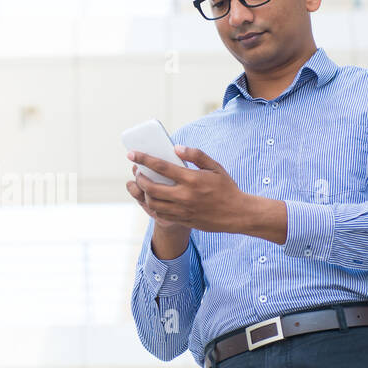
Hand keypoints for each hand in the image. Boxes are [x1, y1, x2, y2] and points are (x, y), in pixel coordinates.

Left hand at [125, 146, 250, 232]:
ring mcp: (182, 210)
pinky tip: (154, 198)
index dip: (143, 159)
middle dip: (140, 178)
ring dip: (144, 193)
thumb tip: (176, 148)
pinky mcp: (183, 220)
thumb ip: (196, 155)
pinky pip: (161, 214)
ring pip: (153, 203)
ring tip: (145, 185)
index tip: (131, 154)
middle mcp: (184, 195)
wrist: (236, 214)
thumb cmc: (226, 188)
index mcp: (192, 179)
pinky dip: (153, 205)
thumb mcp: (215, 167)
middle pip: (151, 187)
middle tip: (138, 172)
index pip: (161, 167)